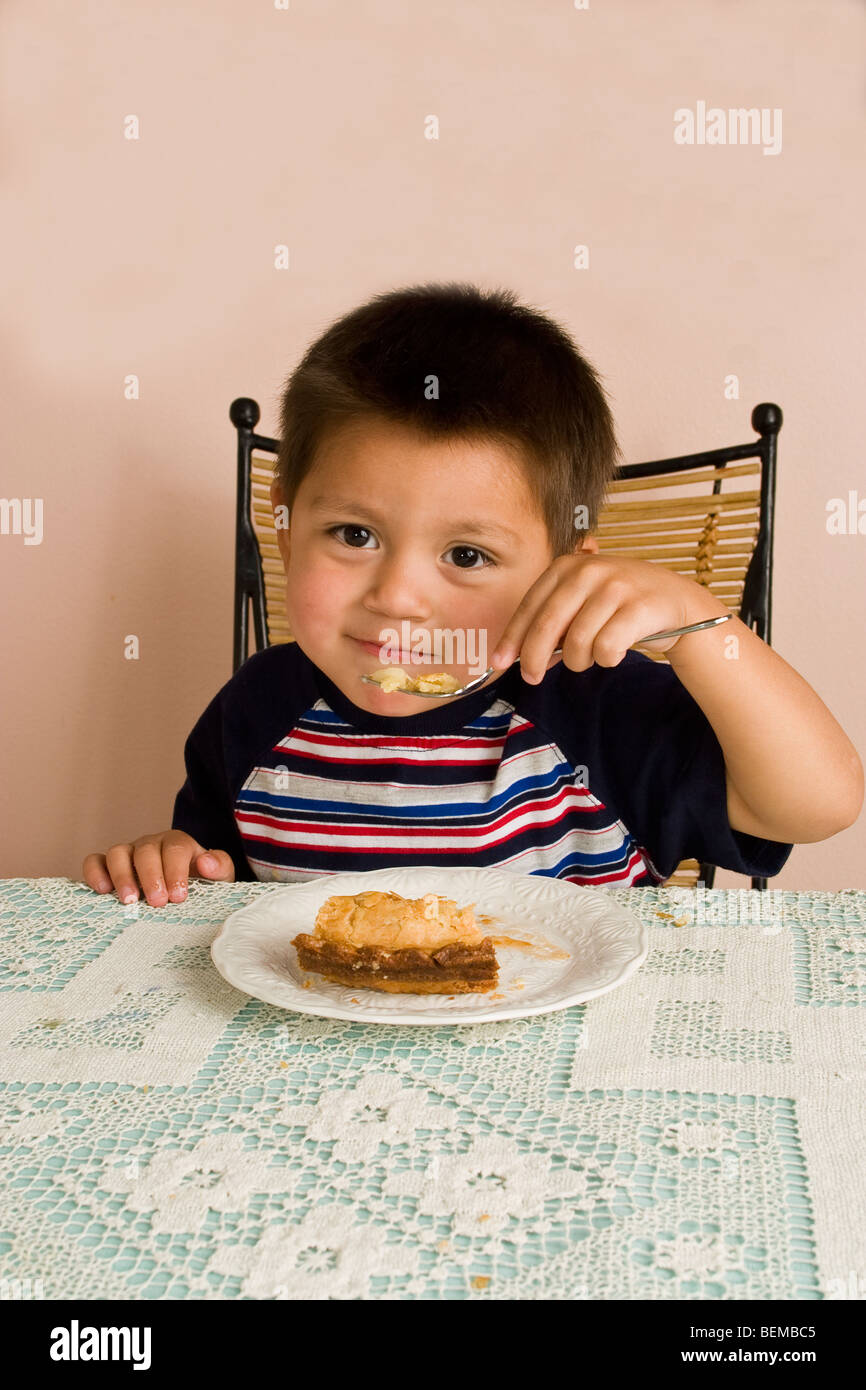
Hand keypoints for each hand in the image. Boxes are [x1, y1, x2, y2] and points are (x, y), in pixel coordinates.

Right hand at [82, 830, 235, 907]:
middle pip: (146, 850)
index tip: (178, 896)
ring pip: (118, 852)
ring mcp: (128, 853)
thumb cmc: (200, 885)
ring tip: (129, 901)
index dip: (176, 871)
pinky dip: (95, 872)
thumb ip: (219, 868)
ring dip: (122, 875)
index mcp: (178, 844)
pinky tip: (102, 891)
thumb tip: (206, 862)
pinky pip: (95, 861)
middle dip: (151, 876)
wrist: (182, 892)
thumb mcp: (218, 878)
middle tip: (157, 903)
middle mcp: (151, 844)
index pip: (175, 848)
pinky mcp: (108, 866)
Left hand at [489, 552, 728, 681]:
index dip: (512, 637)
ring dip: (579, 661)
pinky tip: (615, 652)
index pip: (530, 606)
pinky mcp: (640, 607)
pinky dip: (607, 659)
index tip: (499, 663)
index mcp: (566, 566)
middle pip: (548, 625)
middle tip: (532, 678)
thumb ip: (552, 624)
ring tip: (590, 657)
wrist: (674, 599)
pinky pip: (607, 649)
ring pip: (578, 642)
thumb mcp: (581, 602)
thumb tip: (519, 659)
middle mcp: (589, 570)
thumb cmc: (618, 605)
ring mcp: (616, 586)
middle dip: (534, 657)